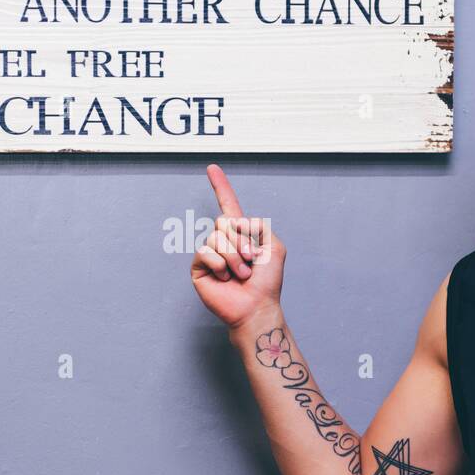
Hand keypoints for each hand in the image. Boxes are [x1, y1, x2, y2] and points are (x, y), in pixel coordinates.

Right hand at [189, 164, 286, 330]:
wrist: (257, 307)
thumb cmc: (267, 282)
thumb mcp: (275, 247)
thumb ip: (260, 225)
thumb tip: (235, 222)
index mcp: (240, 234)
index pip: (228, 205)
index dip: (220, 186)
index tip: (211, 168)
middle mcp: (222, 241)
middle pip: (224, 221)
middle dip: (242, 241)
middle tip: (250, 261)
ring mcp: (210, 254)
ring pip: (216, 237)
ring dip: (234, 257)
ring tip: (241, 274)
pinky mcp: (200, 267)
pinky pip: (205, 252)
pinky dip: (220, 265)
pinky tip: (225, 278)